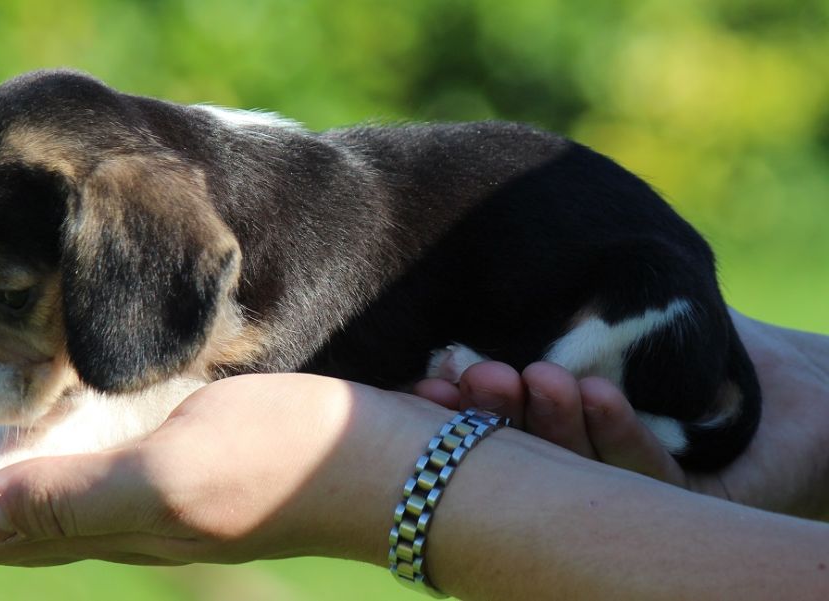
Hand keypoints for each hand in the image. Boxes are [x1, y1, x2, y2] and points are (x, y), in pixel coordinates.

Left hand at [0, 374, 452, 565]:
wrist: (385, 468)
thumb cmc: (284, 462)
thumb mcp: (170, 477)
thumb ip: (67, 500)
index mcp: (102, 525)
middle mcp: (118, 519)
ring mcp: (154, 496)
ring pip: (36, 493)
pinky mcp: (187, 465)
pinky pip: (85, 470)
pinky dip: (39, 452)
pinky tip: (48, 423)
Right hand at [415, 311, 828, 518]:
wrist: (798, 391)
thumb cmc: (692, 356)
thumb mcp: (610, 327)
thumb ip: (555, 320)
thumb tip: (466, 293)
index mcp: (553, 454)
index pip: (492, 441)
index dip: (454, 415)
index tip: (424, 379)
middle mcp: (584, 493)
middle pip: (523, 467)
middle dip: (490, 421)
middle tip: (468, 375)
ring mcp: (636, 511)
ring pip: (576, 481)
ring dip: (548, 427)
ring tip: (533, 374)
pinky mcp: (695, 518)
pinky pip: (647, 482)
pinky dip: (618, 437)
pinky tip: (600, 392)